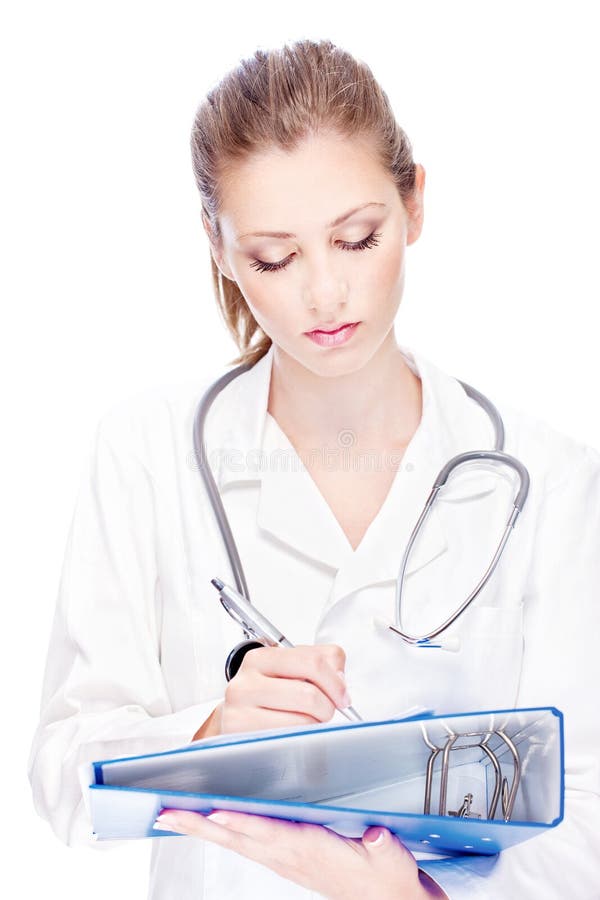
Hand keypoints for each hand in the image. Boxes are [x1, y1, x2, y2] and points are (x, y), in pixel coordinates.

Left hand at [152, 808, 446, 899]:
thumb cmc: (387, 879)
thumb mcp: (392, 861)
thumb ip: (383, 848)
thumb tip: (376, 836)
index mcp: (314, 852)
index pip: (272, 835)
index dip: (244, 824)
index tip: (216, 814)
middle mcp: (292, 857)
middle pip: (239, 838)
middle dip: (202, 825)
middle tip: (166, 813)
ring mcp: (285, 861)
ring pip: (235, 842)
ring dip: (202, 829)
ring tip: (170, 815)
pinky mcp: (285, 860)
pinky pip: (244, 844)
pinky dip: (220, 833)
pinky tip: (204, 824)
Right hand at [199, 643, 351, 737]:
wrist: (235, 721)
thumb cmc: (267, 695)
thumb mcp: (291, 669)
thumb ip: (322, 659)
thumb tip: (339, 676)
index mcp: (261, 658)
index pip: (312, 662)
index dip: (336, 682)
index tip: (342, 695)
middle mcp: (246, 682)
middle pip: (309, 695)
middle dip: (327, 707)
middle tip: (326, 711)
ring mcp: (240, 711)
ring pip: (303, 721)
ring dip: (315, 725)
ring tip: (307, 721)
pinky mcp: (242, 737)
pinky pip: (289, 740)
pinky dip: (302, 739)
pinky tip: (295, 733)